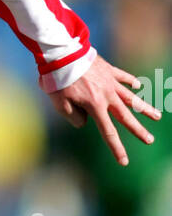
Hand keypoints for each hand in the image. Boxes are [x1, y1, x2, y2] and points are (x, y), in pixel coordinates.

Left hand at [45, 54, 161, 165]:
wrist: (63, 54)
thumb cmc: (58, 80)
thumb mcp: (60, 104)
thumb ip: (73, 117)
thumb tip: (84, 122)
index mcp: (95, 106)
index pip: (109, 132)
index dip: (117, 148)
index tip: (124, 161)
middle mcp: (107, 95)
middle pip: (126, 117)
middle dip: (138, 130)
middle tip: (150, 140)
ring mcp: (110, 82)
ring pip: (131, 97)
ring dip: (144, 107)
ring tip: (157, 116)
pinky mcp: (109, 70)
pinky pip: (123, 77)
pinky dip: (131, 82)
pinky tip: (138, 86)